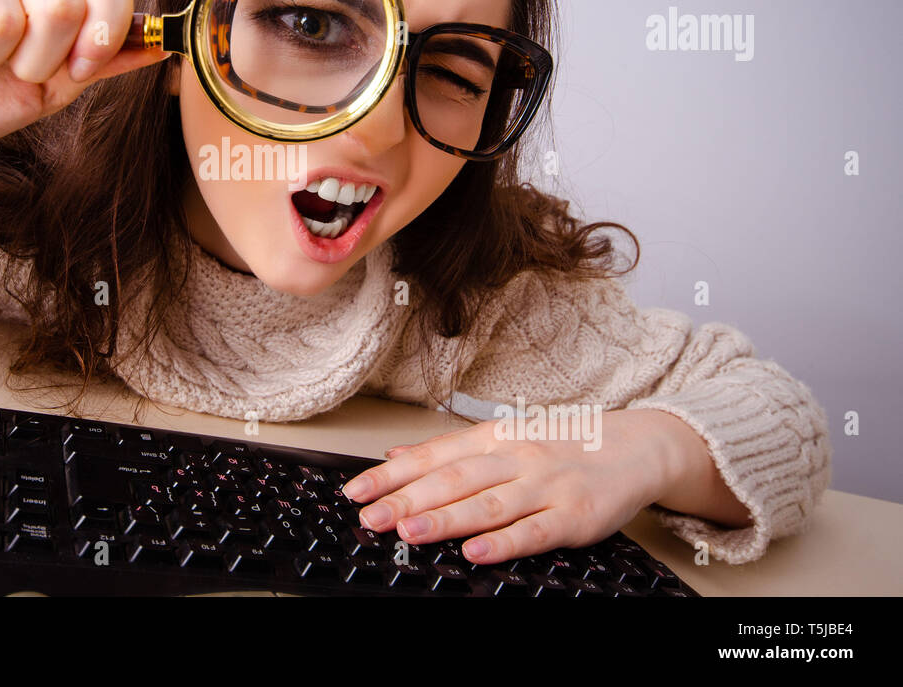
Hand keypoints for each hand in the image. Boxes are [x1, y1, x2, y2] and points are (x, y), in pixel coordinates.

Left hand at [339, 409, 674, 563]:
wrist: (635, 446)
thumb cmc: (563, 444)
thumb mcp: (504, 437)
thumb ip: (449, 450)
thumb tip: (395, 456)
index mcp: (493, 439)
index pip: (432, 457)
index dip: (391, 476)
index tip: (356, 492)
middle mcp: (514, 459)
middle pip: (452, 480)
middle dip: (406, 500)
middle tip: (370, 518)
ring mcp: (544, 488)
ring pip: (487, 504)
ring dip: (445, 519)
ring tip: (409, 532)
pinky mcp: (572, 517)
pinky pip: (532, 531)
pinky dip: (502, 543)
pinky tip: (474, 552)